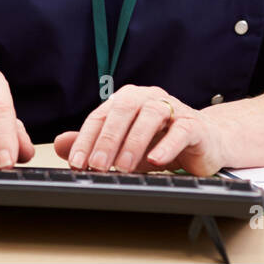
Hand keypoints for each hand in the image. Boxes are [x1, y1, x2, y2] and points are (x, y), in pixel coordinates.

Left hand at [53, 85, 226, 176]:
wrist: (204, 143)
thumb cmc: (160, 143)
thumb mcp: (122, 146)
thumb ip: (93, 144)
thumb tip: (60, 144)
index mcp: (127, 100)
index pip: (101, 115)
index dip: (86, 139)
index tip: (76, 162)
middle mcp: (148, 98)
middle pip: (124, 110)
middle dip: (107, 139)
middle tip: (96, 164)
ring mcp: (173, 108)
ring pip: (151, 116)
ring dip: (133, 142)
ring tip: (122, 166)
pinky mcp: (194, 124)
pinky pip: (181, 130)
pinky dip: (167, 145)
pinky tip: (155, 160)